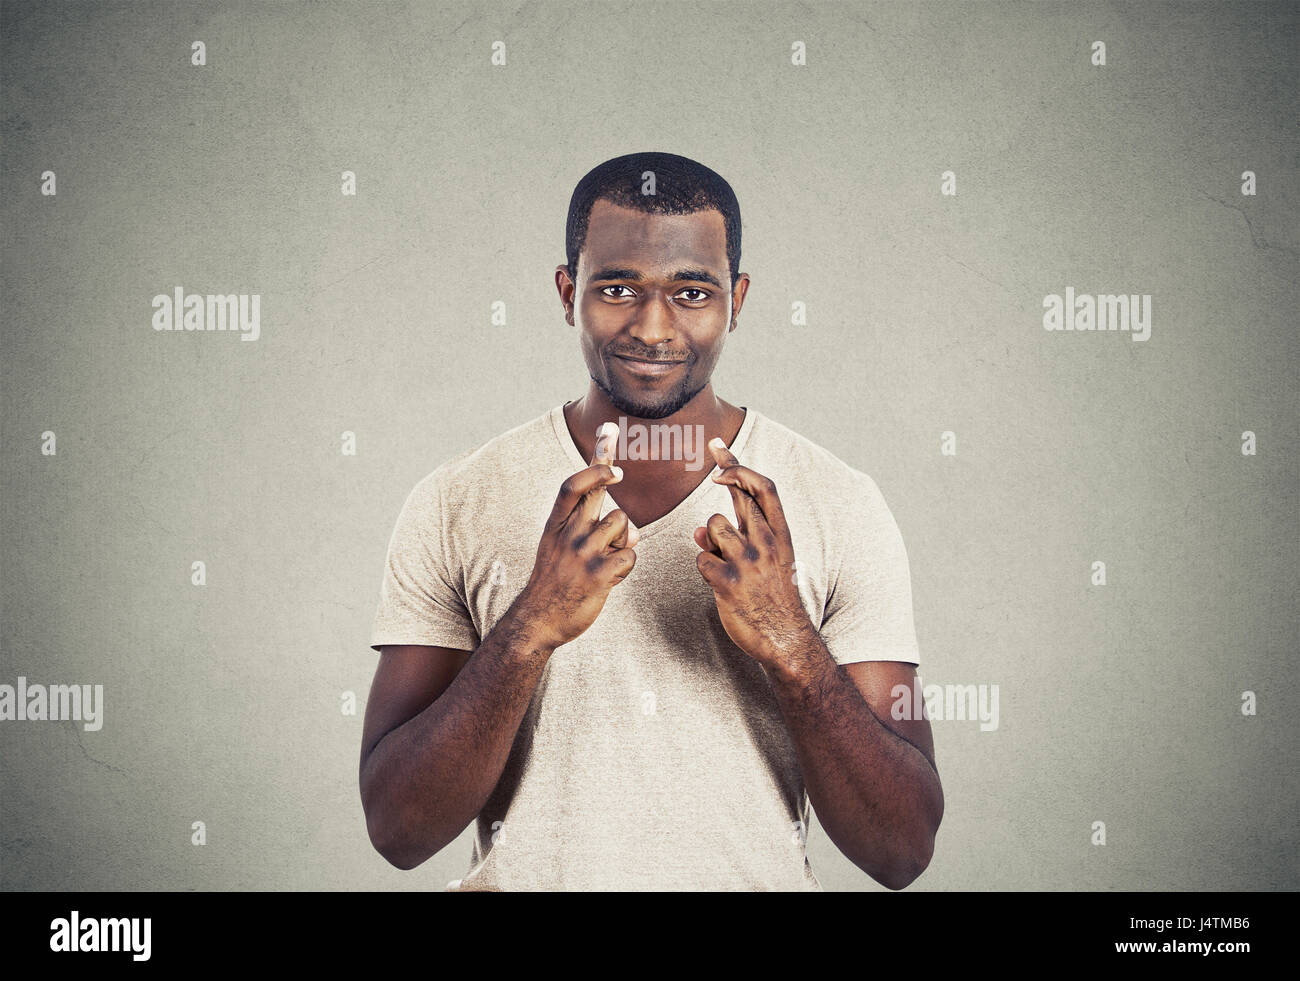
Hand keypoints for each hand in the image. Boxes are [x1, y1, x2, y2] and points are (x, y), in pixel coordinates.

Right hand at [515, 422, 638, 648]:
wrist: (539, 620)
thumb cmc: (554, 582)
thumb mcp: (556, 548)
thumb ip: (590, 533)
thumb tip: (631, 530)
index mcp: (555, 527)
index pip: (571, 487)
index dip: (592, 465)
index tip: (604, 447)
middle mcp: (569, 535)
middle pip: (595, 492)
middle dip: (608, 471)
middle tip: (620, 472)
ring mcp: (584, 553)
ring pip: (622, 523)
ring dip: (623, 539)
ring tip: (607, 559)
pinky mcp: (599, 574)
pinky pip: (630, 554)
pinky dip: (626, 565)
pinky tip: (611, 578)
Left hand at [693, 436, 816, 667]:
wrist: (785, 639)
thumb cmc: (774, 597)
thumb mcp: (767, 563)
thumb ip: (737, 541)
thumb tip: (700, 531)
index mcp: (780, 537)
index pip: (764, 490)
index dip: (740, 466)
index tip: (720, 450)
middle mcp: (767, 544)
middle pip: (740, 497)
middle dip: (725, 473)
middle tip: (713, 465)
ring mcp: (748, 562)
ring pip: (713, 526)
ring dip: (711, 539)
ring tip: (724, 561)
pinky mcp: (729, 583)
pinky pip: (702, 559)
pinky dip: (705, 567)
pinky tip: (719, 583)